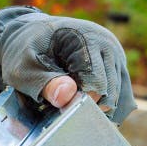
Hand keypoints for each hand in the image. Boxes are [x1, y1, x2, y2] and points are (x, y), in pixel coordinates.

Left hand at [0, 6, 136, 124]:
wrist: (29, 37)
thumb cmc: (24, 53)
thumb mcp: (25, 70)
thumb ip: (45, 83)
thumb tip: (68, 95)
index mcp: (87, 38)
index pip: (96, 84)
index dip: (78, 101)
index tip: (57, 105)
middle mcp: (107, 44)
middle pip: (110, 92)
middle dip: (88, 106)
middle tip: (62, 105)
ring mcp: (115, 56)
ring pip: (119, 97)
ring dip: (96, 107)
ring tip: (70, 102)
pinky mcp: (117, 67)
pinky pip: (122, 96)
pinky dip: (105, 107)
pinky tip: (84, 109)